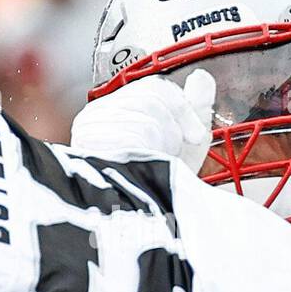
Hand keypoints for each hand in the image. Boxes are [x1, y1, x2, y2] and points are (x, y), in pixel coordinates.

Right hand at [72, 71, 215, 173]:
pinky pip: (132, 136)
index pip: (152, 87)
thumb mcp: (186, 141)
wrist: (145, 215)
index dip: (181, 107)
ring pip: (144, 118)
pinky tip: (143, 167)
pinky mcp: (89, 146)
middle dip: (173, 128)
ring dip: (161, 144)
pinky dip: (148, 153)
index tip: (194, 134)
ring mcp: (89, 130)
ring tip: (154, 162)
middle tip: (171, 152)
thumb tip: (201, 76)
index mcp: (116, 107)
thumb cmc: (158, 181)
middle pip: (150, 99)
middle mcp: (97, 114)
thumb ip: (196, 106)